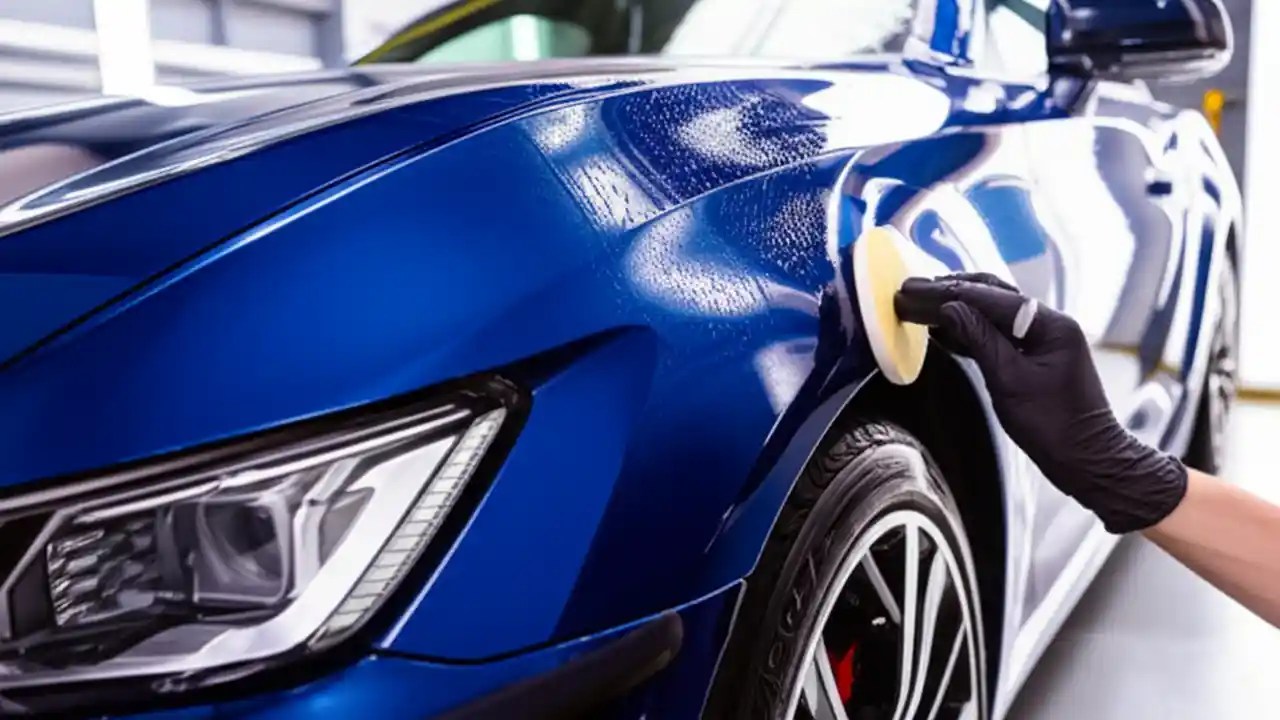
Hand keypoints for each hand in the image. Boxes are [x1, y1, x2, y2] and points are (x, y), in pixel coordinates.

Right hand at [895, 273, 1186, 532]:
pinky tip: (943, 328)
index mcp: (1050, 324)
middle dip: (950, 291)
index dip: (948, 293)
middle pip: (993, 296)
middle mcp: (1049, 323)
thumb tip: (948, 308)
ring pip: (994, 312)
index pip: (991, 297)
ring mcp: (1044, 339)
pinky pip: (998, 332)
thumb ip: (979, 340)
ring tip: (920, 303)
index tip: (912, 290)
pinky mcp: (1036, 356)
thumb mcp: (1009, 382)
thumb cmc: (1052, 427)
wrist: (1088, 459)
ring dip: (957, 307)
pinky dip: (969, 328)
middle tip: (910, 290)